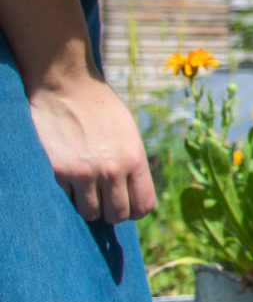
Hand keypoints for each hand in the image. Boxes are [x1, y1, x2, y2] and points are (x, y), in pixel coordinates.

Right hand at [27, 76, 154, 222]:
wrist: (67, 86)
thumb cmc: (100, 108)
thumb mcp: (128, 134)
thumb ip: (131, 164)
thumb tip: (131, 194)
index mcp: (135, 159)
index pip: (144, 205)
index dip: (134, 210)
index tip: (125, 206)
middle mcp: (113, 170)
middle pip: (117, 215)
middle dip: (109, 211)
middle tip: (101, 199)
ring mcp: (85, 173)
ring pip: (90, 214)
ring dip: (87, 206)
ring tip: (83, 190)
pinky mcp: (58, 171)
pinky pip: (66, 200)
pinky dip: (66, 195)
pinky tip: (66, 177)